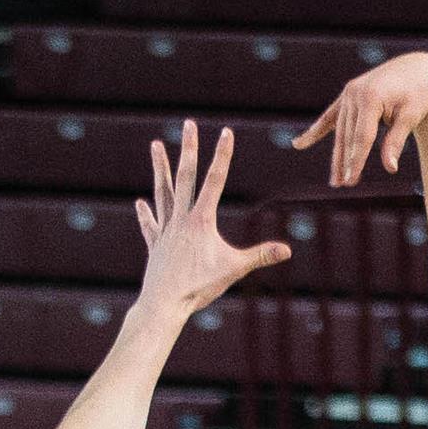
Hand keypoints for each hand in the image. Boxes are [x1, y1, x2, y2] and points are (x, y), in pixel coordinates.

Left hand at [135, 121, 290, 315]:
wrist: (163, 304)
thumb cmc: (199, 287)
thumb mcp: (234, 269)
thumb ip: (260, 256)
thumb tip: (287, 250)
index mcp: (201, 220)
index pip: (214, 180)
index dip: (222, 155)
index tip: (225, 132)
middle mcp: (181, 219)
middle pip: (185, 176)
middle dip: (188, 148)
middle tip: (188, 124)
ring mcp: (166, 230)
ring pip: (163, 192)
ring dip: (161, 168)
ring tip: (155, 144)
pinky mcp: (156, 245)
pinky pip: (150, 225)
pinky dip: (146, 214)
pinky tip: (140, 202)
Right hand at [292, 51, 427, 186]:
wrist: (419, 68)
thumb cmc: (419, 93)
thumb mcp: (411, 117)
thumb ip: (396, 142)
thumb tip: (390, 169)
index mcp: (370, 97)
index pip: (361, 137)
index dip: (357, 160)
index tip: (352, 181)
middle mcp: (355, 94)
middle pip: (348, 136)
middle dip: (345, 162)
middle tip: (342, 185)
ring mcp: (349, 93)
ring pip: (341, 131)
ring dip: (338, 155)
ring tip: (335, 180)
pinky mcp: (348, 95)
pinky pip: (331, 116)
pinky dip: (317, 131)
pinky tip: (299, 144)